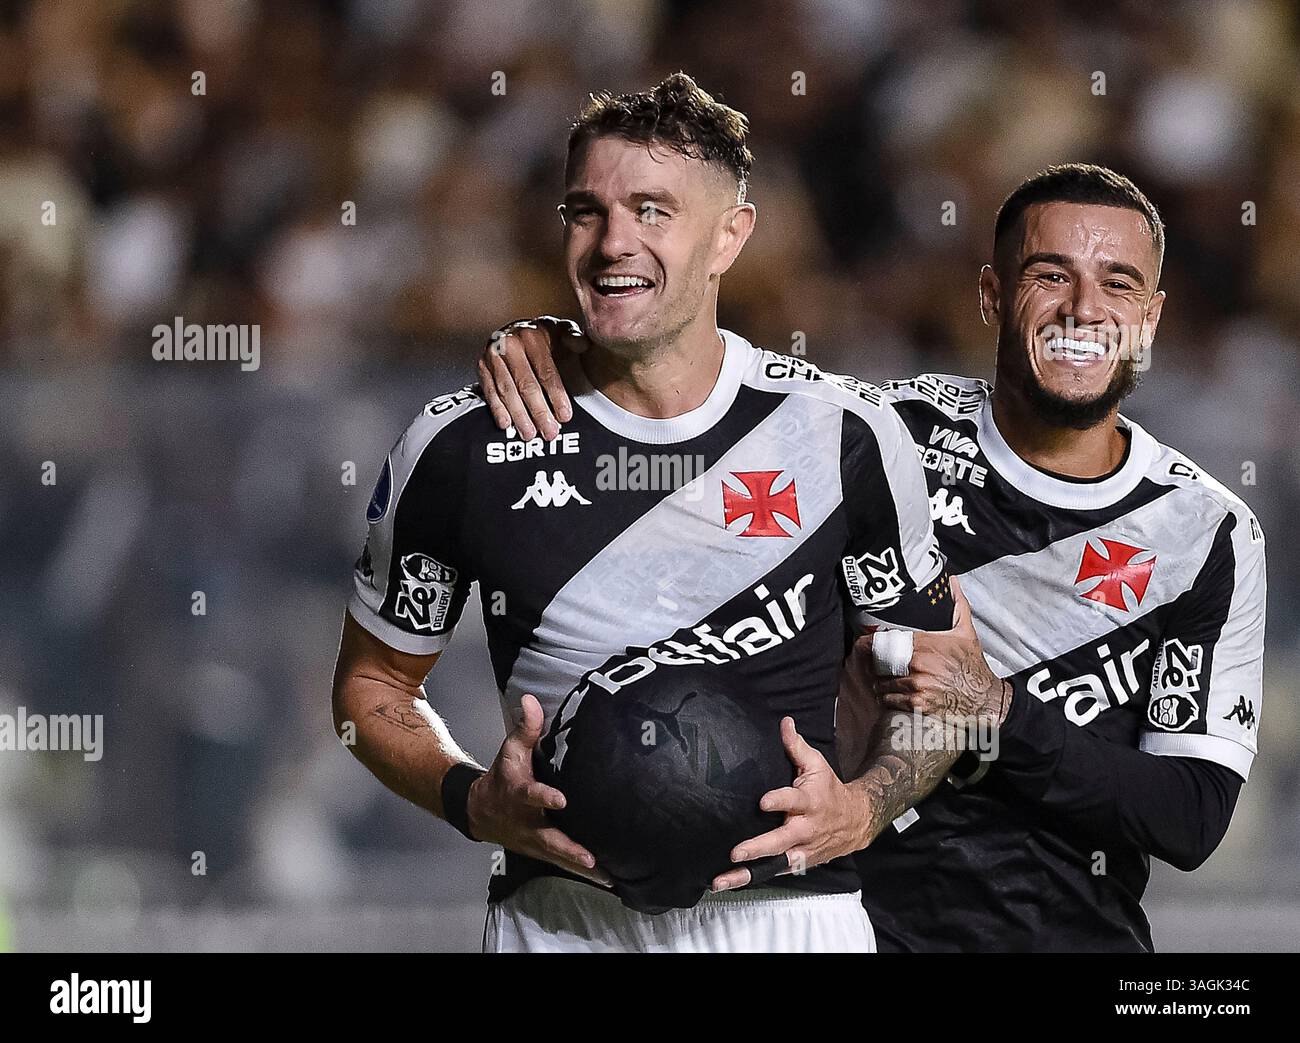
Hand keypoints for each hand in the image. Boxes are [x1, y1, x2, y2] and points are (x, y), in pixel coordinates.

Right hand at [466, 694, 610, 886]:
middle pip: (549, 838)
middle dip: (570, 849)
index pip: (531, 795)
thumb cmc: (503, 777)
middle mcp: (528, 822)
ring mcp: (535, 841)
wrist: (481, 811)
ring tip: (608, 877)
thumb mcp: (511, 750)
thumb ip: (526, 727)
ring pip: (559, 857)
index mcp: (519, 793)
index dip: (544, 796)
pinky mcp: (543, 851)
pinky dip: (585, 873)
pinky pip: (564, 863)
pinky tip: (609, 880)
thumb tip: (531, 699)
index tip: (560, 799)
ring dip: (582, 868)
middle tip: (590, 858)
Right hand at [477, 316, 589, 440]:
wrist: (515, 330)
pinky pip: (489, 391)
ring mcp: (493, 355)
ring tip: (529, 433)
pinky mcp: (481, 366)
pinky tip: (506, 424)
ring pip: (507, 391)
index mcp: (532, 336)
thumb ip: (573, 337)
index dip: (556, 396)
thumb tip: (582, 343)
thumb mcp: (561, 331)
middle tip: (549, 432)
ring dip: (518, 415)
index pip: (546, 372)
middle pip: (526, 384)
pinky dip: (497, 409)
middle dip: (539, 411)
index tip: (565, 416)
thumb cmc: (543, 336)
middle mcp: (509, 344)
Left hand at [710, 717, 867, 892]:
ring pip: (775, 864)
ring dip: (749, 873)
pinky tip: (729, 883)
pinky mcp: (798, 863)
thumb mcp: (817, 765)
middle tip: (735, 852)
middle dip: (758, 847)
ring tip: (722, 880)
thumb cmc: (829, 789)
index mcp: (810, 801)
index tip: (762, 802)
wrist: (856, 821)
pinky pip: (774, 872)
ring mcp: (802, 849)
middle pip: (782, 840)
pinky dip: (753, 879)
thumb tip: (784, 722)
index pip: (794, 801)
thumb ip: (796, 746)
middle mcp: (806, 828)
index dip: (779, 801)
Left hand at [857, 575, 1009, 724]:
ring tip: (879, 683)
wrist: (985, 697)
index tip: (865, 645)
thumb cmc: (973, 665)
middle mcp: (919, 664)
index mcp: (925, 644)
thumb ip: (957, 604)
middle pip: (881, 663)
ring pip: (884, 683)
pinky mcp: (919, 703)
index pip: (887, 641)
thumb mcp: (966, 632)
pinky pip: (892, 700)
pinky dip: (887, 699)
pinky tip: (888, 696)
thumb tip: (952, 581)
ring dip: (880, 684)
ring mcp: (918, 684)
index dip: (872, 644)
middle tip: (872, 666)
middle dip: (875, 665)